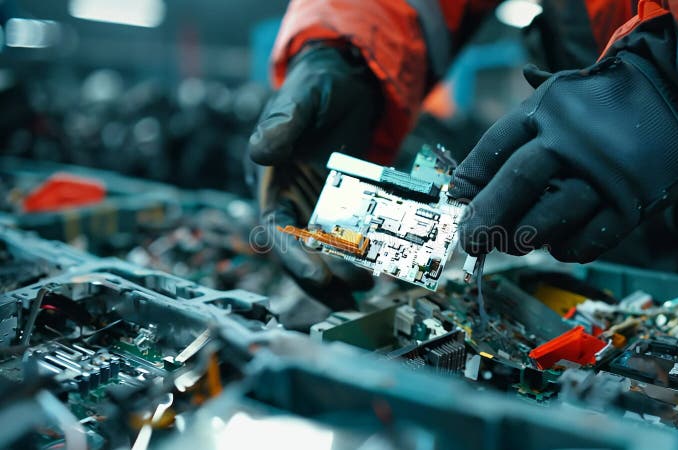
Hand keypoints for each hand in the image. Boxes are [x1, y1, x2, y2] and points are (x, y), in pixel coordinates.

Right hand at [248, 44, 381, 307]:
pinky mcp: (346, 205)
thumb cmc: (318, 86)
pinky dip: (366, 253)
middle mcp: (292, 201)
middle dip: (327, 276)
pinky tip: (385, 263)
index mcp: (271, 183)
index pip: (277, 229)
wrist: (348, 81)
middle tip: (358, 289)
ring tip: (372, 286)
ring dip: (346, 272)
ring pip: (328, 251)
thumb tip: (260, 153)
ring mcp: (320, 205)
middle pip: (303, 251)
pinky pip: (354, 235)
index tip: (319, 277)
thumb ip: (281, 124)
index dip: (294, 257)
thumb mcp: (300, 100)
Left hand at [450, 52, 677, 262]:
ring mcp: (604, 173)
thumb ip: (515, 135)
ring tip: (516, 242)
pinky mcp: (632, 202)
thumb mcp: (555, 99)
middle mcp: (573, 140)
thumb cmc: (598, 107)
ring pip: (552, 217)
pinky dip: (566, 249)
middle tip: (471, 241)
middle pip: (518, 182)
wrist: (674, 95)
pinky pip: (589, 239)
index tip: (458, 203)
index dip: (471, 181)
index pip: (494, 148)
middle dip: (487, 217)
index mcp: (547, 111)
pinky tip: (557, 246)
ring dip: (526, 237)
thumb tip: (464, 189)